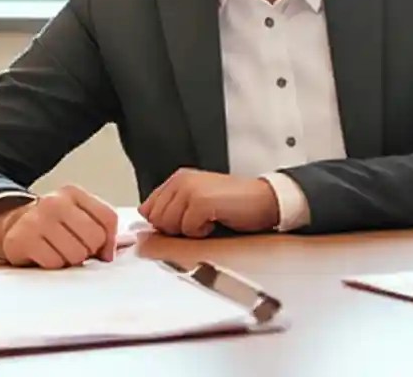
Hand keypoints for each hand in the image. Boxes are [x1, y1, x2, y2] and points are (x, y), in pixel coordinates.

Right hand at [0, 185, 118, 268]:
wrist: (14, 225)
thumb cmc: (54, 223)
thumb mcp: (79, 215)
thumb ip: (102, 228)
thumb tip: (108, 254)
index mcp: (73, 193)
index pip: (108, 217)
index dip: (109, 240)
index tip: (101, 248)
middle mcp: (54, 202)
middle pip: (95, 237)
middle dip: (89, 250)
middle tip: (76, 248)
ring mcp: (37, 220)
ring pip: (76, 254)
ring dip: (71, 260)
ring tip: (59, 250)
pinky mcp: (22, 240)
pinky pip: (54, 263)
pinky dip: (53, 265)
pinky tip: (46, 254)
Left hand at [137, 168, 279, 237]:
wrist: (264, 200)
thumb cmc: (235, 204)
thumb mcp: (197, 202)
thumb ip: (173, 207)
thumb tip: (148, 221)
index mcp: (178, 179)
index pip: (148, 208)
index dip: (164, 223)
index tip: (183, 225)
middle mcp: (181, 180)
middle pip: (156, 219)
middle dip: (175, 228)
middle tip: (198, 222)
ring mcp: (190, 189)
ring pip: (169, 225)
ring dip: (188, 231)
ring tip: (208, 221)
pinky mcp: (201, 202)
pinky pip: (187, 229)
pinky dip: (202, 233)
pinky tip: (215, 222)